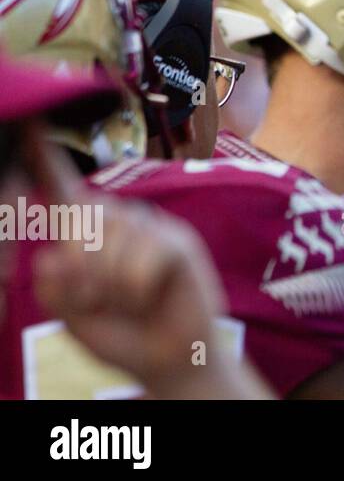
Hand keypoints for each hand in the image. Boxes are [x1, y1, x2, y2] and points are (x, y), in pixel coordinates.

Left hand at [30, 137, 263, 396]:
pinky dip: (138, 289)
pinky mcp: (177, 242)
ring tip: (132, 301)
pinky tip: (153, 295)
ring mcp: (150, 227)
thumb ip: (54, 287)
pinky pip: (142, 260)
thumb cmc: (119, 332)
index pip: (61, 189)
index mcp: (86, 232)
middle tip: (104, 301)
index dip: (44, 157)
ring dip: (112, 287)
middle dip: (81, 274)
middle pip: (79, 224)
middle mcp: (118, 219)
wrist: (167, 358)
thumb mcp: (71, 314)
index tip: (29, 122)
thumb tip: (55, 254)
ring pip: (109, 244)